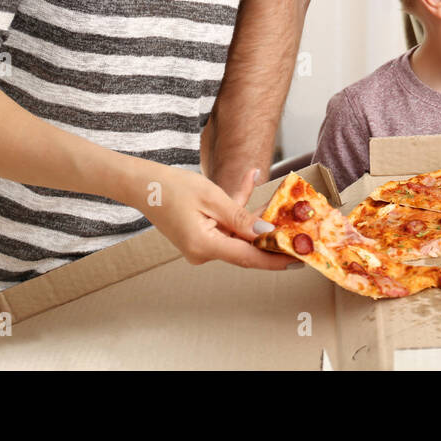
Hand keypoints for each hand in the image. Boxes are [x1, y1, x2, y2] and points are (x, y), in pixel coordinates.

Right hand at [138, 164, 297, 269]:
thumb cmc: (173, 188)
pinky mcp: (199, 236)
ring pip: (236, 233)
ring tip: (272, 195)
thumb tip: (266, 234)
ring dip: (252, 216)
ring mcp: (200, 245)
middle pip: (244, 245)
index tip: (297, 260)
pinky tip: (249, 180)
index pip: (248, 257)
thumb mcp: (213, 199)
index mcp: (204, 246)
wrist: (143, 184)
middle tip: (294, 224)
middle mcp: (202, 251)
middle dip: (268, 233)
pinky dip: (236, 210)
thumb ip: (241, 218)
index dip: (275, 259)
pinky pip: (224, 226)